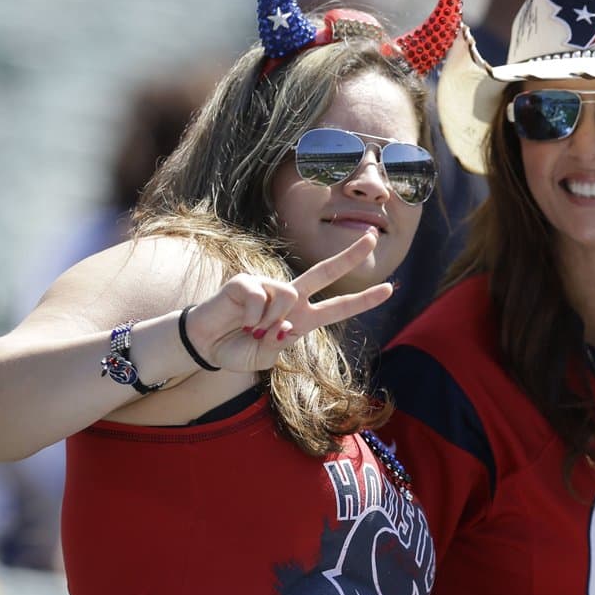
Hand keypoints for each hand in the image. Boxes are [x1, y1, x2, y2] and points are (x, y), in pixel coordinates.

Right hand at [185, 231, 392, 371]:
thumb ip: (282, 345)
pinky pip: (262, 299)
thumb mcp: (265, 358)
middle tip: (373, 236)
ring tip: (251, 329)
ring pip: (289, 296)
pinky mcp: (247, 282)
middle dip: (350, 255)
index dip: (363, 300)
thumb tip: (288, 325)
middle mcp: (290, 297)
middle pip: (326, 272)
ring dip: (270, 321)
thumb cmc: (237, 349)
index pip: (338, 307)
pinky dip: (253, 317)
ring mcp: (269, 287)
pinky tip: (240, 319)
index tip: (389, 289)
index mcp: (301, 317)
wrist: (206, 345)